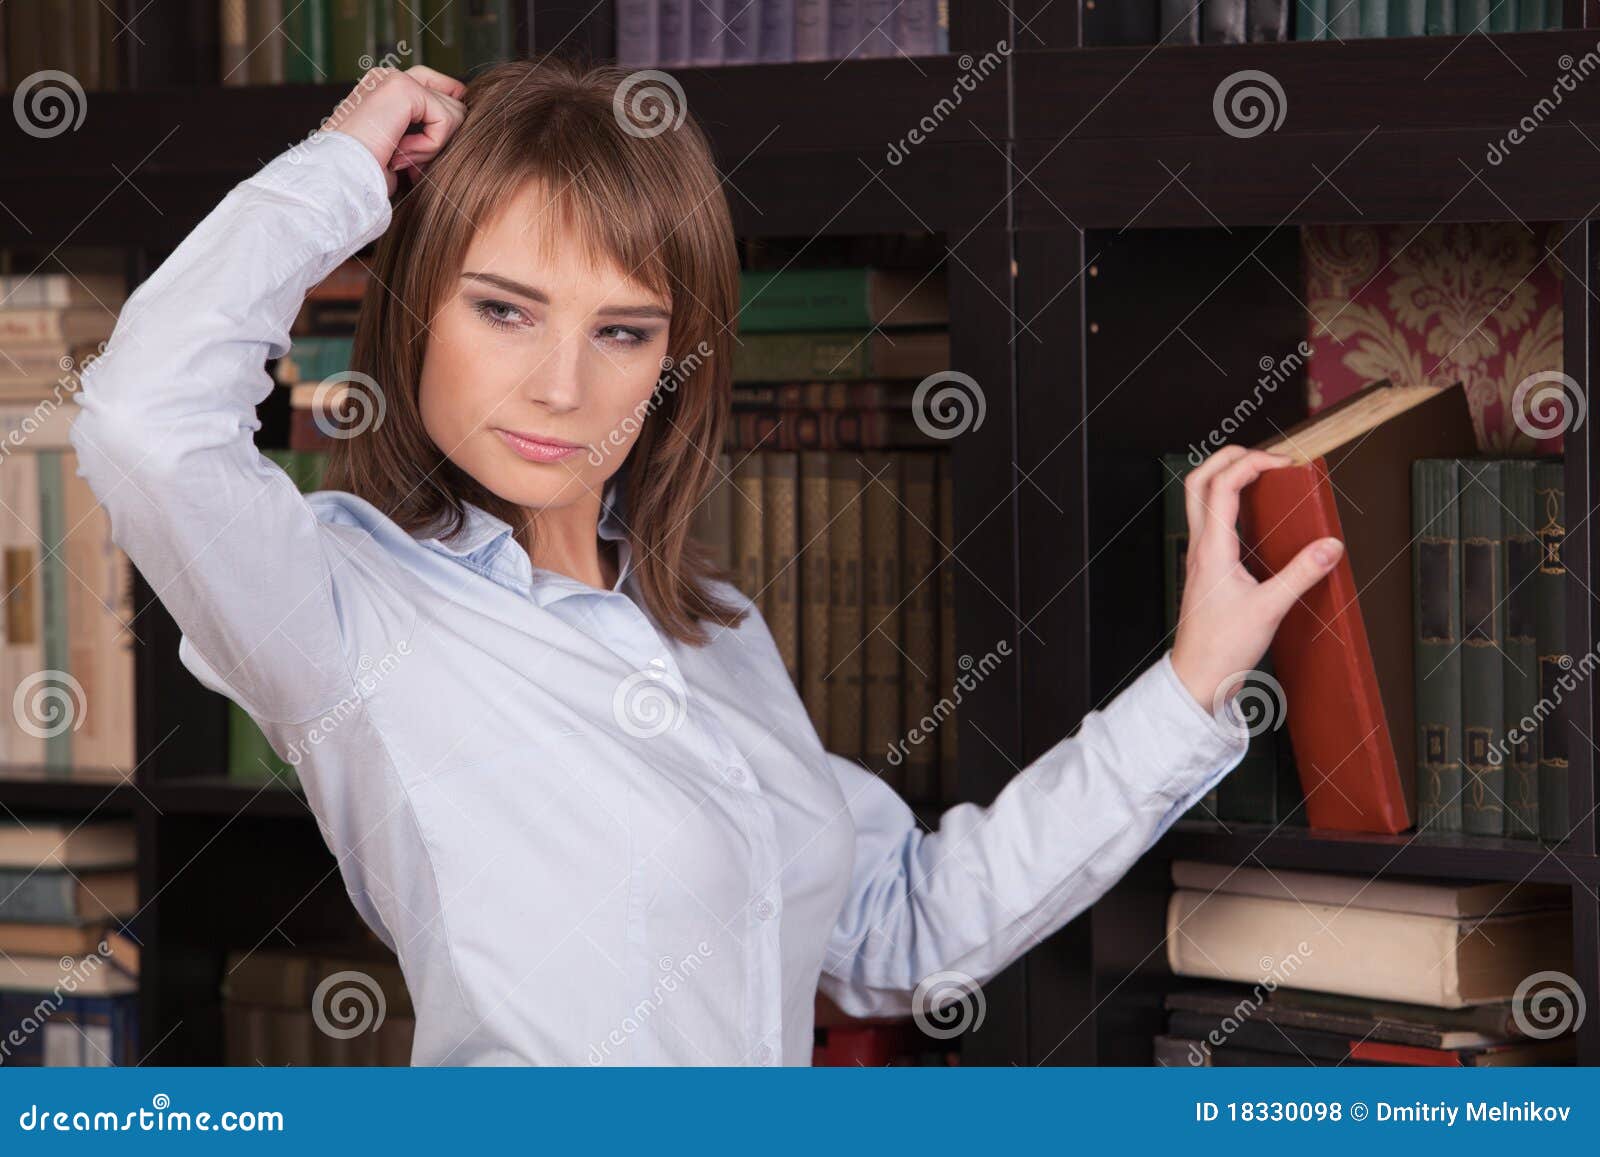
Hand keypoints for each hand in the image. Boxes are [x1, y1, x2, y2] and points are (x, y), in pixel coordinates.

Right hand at [323, 65, 468, 196]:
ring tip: (399, 159)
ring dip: (432, 148)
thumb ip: (422, 135)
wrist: (337, 178)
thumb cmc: (364, 175)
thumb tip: (458, 134)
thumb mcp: (399, 153)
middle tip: (408, 163)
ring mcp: (394, 78)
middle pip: (453, 100)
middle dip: (440, 140)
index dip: (447, 122)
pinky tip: (400, 154)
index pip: (439, 89)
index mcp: (383, 89)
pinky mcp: (403, 87)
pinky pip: (446, 120)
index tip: (424, 158)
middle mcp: (387, 76)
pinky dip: (430, 146)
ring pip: (455, 113)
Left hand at [1169, 446, 1344, 714]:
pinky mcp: (1206, 569)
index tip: (1283, 463)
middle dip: (1229, 457)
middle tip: (1266, 457)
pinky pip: (1211, 522)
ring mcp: (1200, 557)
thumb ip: (1301, 574)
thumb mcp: (1269, 609)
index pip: (1221, 486)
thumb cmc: (1222, 649)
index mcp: (1211, 549)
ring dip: (1226, 477)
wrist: (1197, 679)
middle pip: (1199, 481)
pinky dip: (1230, 504)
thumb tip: (1331, 545)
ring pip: (1201, 499)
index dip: (1250, 463)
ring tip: (1263, 475)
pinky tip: (1257, 514)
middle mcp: (1200, 547)